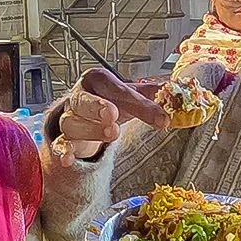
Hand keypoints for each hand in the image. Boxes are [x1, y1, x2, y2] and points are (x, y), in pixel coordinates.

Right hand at [52, 68, 169, 165]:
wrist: (86, 113)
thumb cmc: (110, 100)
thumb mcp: (132, 94)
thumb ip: (155, 94)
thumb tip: (182, 94)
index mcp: (98, 81)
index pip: (117, 89)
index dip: (139, 104)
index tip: (162, 118)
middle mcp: (79, 97)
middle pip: (83, 101)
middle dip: (97, 107)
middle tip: (113, 116)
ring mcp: (69, 118)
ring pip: (72, 123)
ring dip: (90, 129)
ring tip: (111, 134)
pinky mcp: (63, 138)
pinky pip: (59, 144)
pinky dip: (62, 150)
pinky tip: (68, 159)